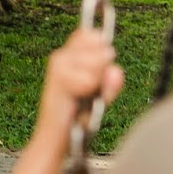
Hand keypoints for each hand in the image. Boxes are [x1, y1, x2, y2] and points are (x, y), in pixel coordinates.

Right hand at [35, 28, 123, 142]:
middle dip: (103, 70)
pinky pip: (90, 80)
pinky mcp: (58, 79)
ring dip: (97, 84)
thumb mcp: (101, 96)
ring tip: (84, 97)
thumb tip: (114, 70)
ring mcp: (58, 66)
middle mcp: (60, 56)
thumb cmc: (79, 116)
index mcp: (69, 55)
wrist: (58, 139)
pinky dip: (90, 93)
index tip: (97, 73)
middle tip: (90, 91)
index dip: (101, 49)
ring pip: (98, 62)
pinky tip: (78, 101)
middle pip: (99, 44)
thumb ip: (112, 81)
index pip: (91, 34)